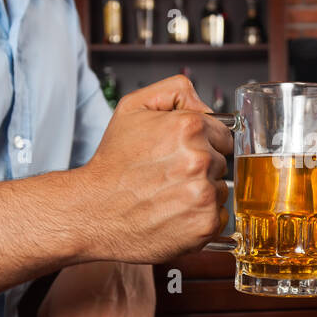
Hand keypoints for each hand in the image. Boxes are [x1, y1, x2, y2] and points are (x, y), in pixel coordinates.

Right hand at [77, 74, 232, 263]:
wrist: (93, 211)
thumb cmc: (111, 165)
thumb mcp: (133, 108)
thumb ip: (175, 92)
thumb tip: (207, 106)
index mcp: (189, 128)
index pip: (223, 134)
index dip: (203, 143)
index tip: (182, 153)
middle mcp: (200, 160)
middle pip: (221, 162)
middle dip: (200, 168)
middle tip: (168, 175)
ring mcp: (205, 194)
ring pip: (220, 190)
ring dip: (201, 193)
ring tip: (169, 195)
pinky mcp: (205, 224)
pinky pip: (219, 216)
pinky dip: (202, 218)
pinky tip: (175, 214)